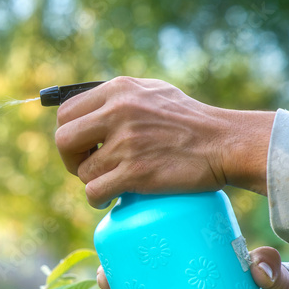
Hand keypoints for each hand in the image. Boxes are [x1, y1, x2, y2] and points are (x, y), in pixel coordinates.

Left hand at [54, 77, 274, 207]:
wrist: (225, 142)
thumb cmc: (189, 119)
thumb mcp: (150, 92)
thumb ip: (116, 97)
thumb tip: (78, 110)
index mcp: (118, 90)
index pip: (66, 113)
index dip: (69, 134)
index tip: (82, 146)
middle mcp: (119, 112)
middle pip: (63, 141)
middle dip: (71, 158)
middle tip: (87, 166)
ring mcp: (127, 143)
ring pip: (83, 171)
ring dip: (92, 180)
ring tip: (111, 180)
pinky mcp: (136, 171)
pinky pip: (95, 191)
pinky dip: (98, 199)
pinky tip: (108, 198)